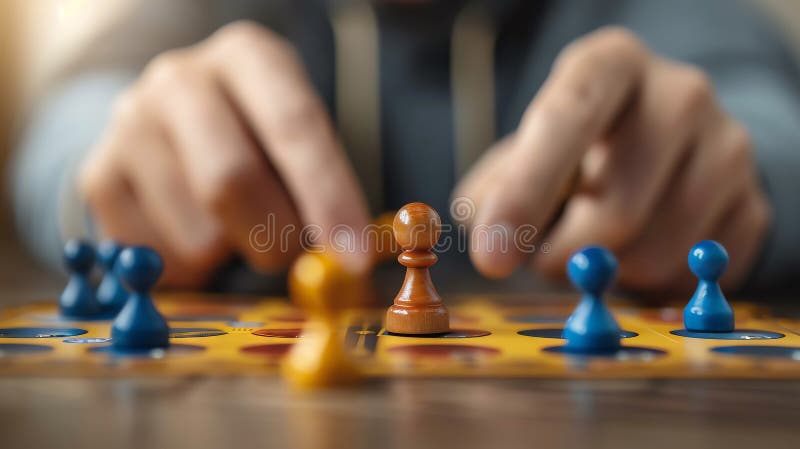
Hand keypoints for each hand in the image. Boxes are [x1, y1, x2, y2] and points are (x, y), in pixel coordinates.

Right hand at [79, 21, 371, 286]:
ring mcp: (128, 123)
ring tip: (233, 227)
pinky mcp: (98, 175)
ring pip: (196, 233)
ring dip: (231, 254)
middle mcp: (179, 78)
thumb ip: (324, 190)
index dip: (328, 197)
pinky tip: (195, 232)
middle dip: (273, 238)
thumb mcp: (300, 141)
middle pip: (229, 178)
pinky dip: (191, 267)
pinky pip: (157, 256)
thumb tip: (346, 264)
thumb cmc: (261, 137)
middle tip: (289, 256)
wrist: (178, 128)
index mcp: (247, 56)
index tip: (353, 258)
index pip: (293, 126)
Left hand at [455, 27, 770, 290]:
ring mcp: (728, 148)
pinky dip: (648, 284)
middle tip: (544, 258)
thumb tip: (494, 246)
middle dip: (563, 256)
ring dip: (605, 273)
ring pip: (652, 254)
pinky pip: (689, 276)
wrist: (665, 149)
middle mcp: (679, 94)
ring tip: (595, 243)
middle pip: (615, 210)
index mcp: (610, 65)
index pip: (567, 115)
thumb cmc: (573, 155)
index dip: (525, 191)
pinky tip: (639, 248)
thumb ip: (492, 195)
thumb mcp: (518, 156)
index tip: (492, 255)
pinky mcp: (754, 205)